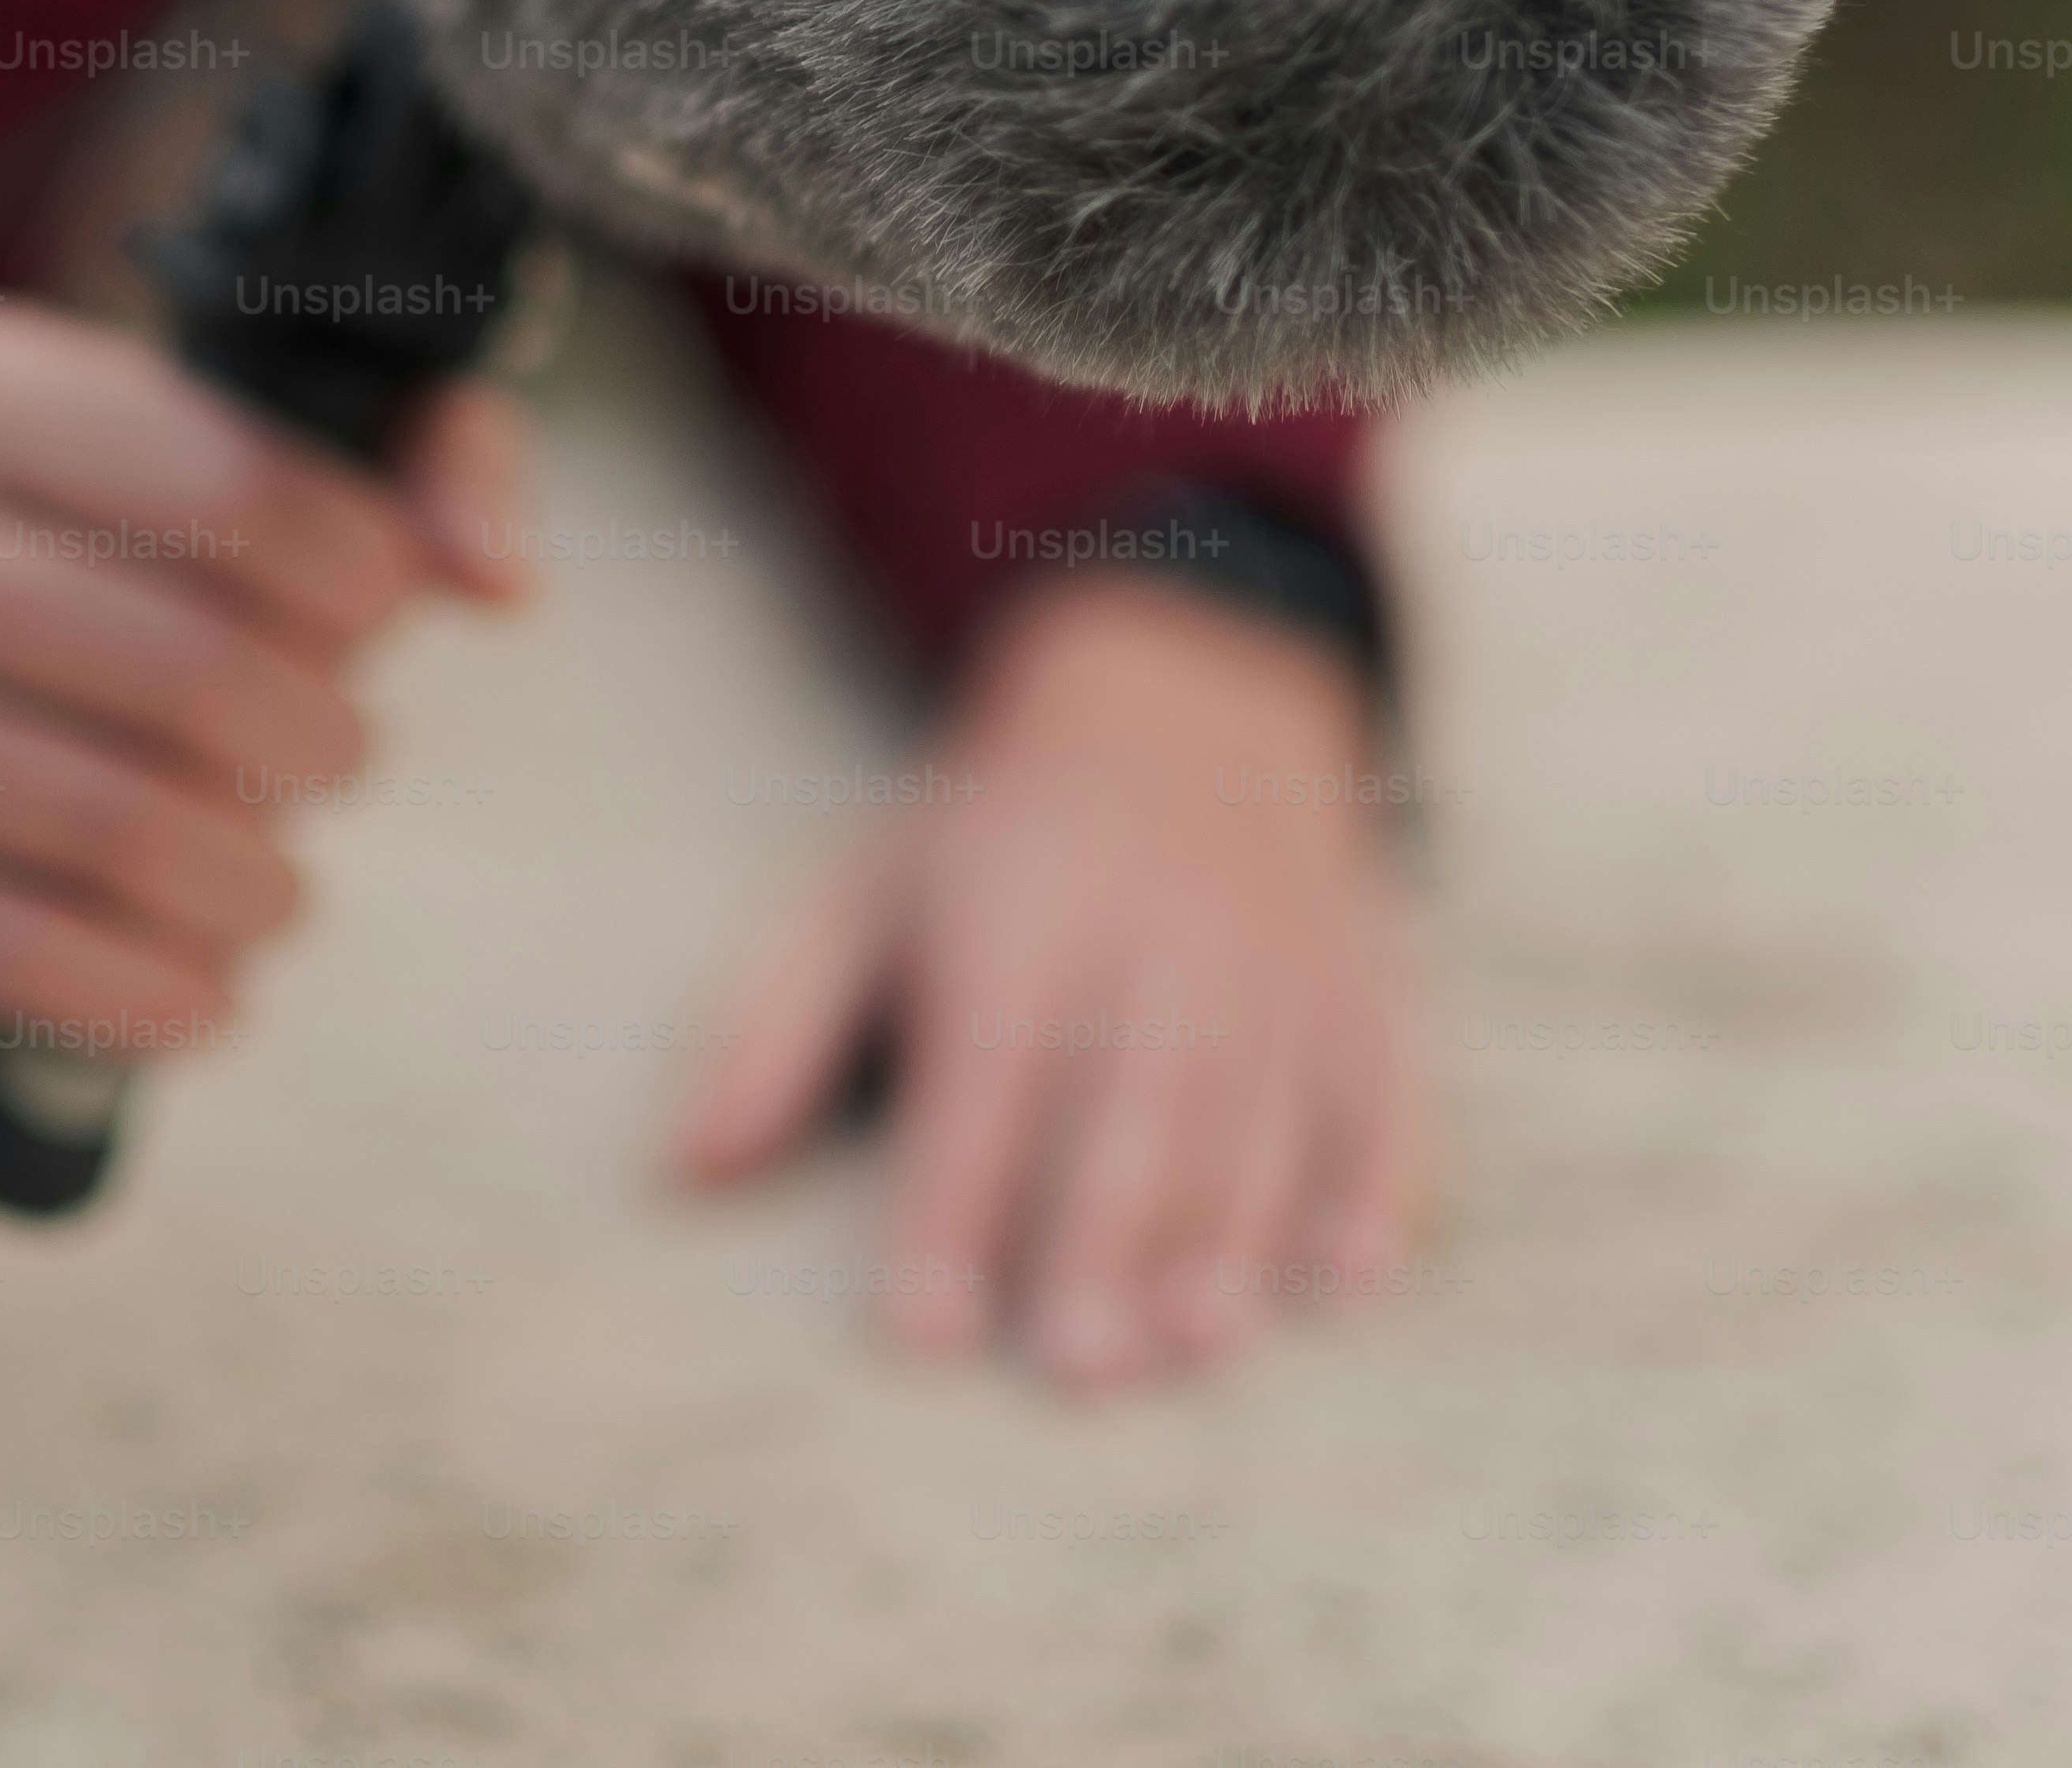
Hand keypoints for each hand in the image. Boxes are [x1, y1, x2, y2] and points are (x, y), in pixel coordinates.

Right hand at [0, 301, 526, 1044]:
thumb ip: (407, 464)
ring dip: (250, 883)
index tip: (379, 617)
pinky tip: (197, 983)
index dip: (361, 576)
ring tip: (268, 880)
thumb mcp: (217, 458)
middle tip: (327, 760)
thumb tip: (497, 573)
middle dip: (314, 743)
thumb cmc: (78, 567)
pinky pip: (26, 960)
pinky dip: (155, 991)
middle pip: (190, 671)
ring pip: (115, 829)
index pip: (233, 481)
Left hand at [676, 571, 1424, 1389]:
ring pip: (1258, 1109)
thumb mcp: (863, 898)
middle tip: (1077, 1371)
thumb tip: (689, 1173)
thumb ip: (777, 1033)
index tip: (919, 1331)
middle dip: (1102, 1240)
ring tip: (1196, 1349)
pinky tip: (1349, 1275)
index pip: (979, 1079)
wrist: (1182, 700)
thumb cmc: (992, 846)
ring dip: (1232, 1236)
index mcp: (1014, 918)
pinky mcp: (1364, 974)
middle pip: (1129, 1104)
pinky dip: (1377, 1178)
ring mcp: (1275, 952)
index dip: (948, 1207)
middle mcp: (1154, 931)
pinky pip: (1382, 1080)